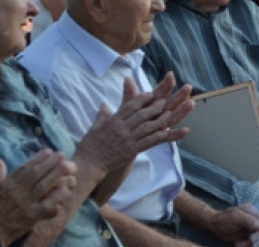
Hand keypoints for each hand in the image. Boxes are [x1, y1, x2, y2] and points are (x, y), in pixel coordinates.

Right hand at [0, 151, 76, 244]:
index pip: (24, 169)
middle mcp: (17, 193)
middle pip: (36, 175)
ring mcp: (25, 205)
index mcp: (7, 185)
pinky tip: (66, 190)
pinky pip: (47, 205)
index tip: (49, 151)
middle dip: (50, 163)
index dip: (37, 159)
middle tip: (62, 154)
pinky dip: (56, 197)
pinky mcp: (32, 216)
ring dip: (56, 175)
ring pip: (43, 187)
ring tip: (67, 165)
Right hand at [75, 72, 193, 173]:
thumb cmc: (90, 146)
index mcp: (113, 121)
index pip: (129, 107)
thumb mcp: (94, 127)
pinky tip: (166, 132)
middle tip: (164, 102)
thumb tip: (104, 104)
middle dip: (154, 108)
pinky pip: (148, 142)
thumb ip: (102, 115)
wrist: (89, 164)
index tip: (150, 94)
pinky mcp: (132, 151)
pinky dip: (158, 136)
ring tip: (169, 114)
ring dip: (159, 120)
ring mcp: (128, 140)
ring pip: (146, 128)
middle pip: (140, 115)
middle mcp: (122, 129)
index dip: (141, 99)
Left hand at [209, 204, 258, 245]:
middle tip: (248, 242)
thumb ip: (248, 220)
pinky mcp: (246, 235)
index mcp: (252, 211)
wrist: (213, 227)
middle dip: (254, 238)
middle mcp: (253, 219)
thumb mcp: (235, 218)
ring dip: (249, 243)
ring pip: (257, 238)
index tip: (254, 236)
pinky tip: (238, 244)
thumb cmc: (223, 220)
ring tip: (238, 244)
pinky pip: (251, 242)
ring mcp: (250, 227)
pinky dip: (246, 245)